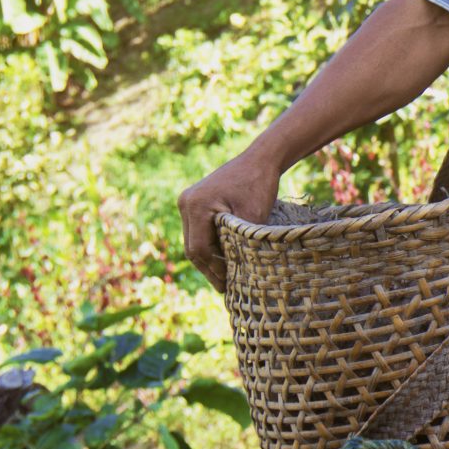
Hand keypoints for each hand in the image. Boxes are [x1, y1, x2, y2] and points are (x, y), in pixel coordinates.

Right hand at [178, 150, 280, 292]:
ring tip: (225, 279)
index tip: (228, 286)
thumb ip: (241, 244)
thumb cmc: (260, 185)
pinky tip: (224, 259)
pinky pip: (198, 229)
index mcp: (196, 206)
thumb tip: (238, 274)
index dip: (214, 270)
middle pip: (193, 247)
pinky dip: (210, 244)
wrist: (261, 158)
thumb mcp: (252, 218)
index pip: (200, 250)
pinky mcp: (195, 200)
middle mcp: (186, 202)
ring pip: (194, 240)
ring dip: (209, 258)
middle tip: (224, 289)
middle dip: (210, 269)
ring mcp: (188, 201)